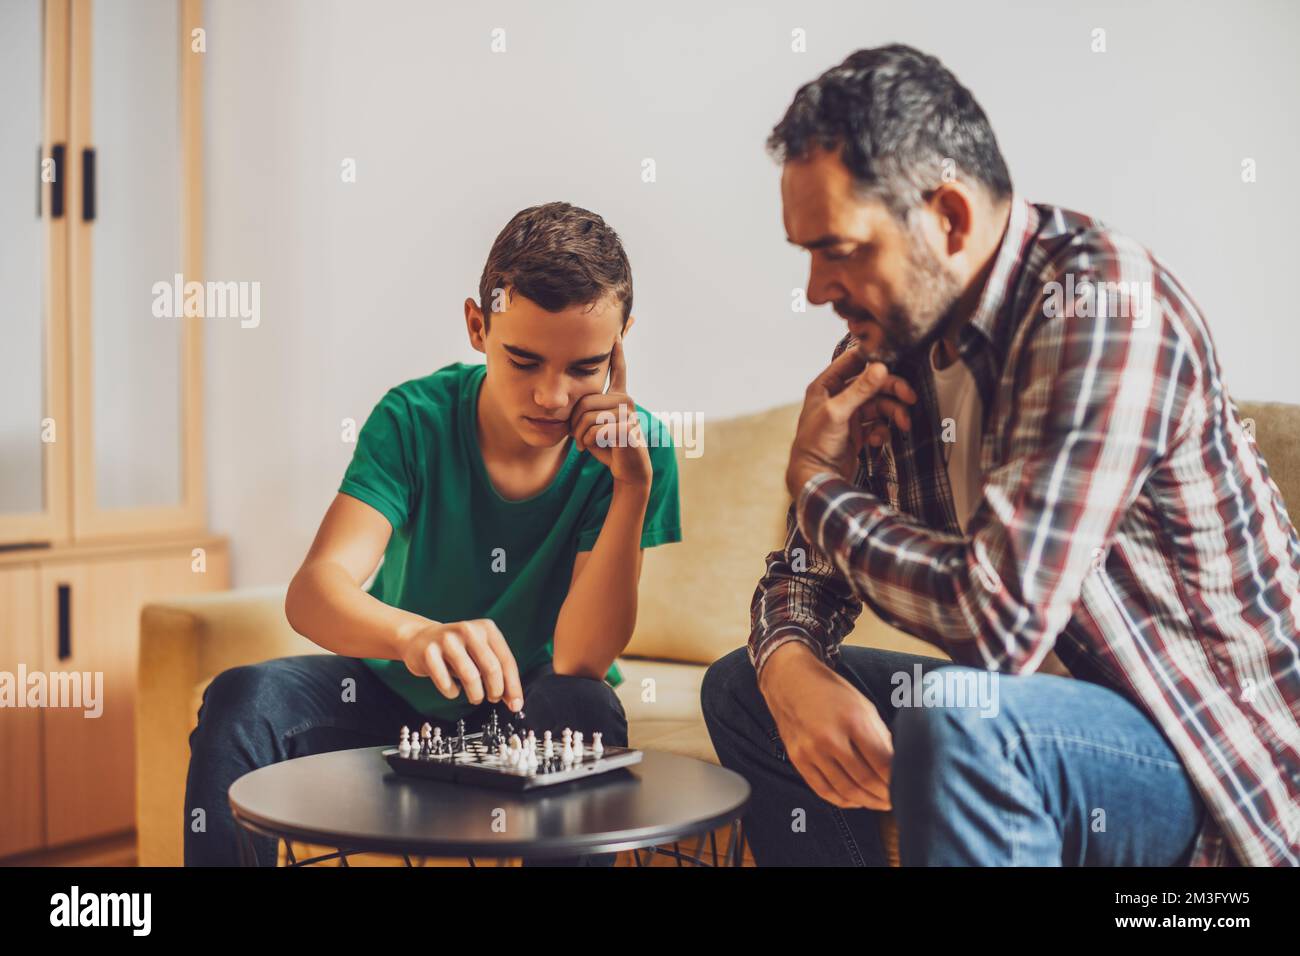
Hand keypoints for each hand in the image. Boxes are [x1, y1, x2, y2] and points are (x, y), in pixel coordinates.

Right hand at [401, 619, 523, 710]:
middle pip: (491, 668)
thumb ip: (497, 672)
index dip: (513, 686)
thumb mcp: (480, 653)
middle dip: (496, 690)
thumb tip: (513, 700)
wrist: (420, 638)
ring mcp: (447, 640)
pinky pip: (446, 683)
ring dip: (476, 694)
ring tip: (476, 697)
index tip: (516, 705)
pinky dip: (453, 692)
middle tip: (493, 699)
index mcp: (486, 628)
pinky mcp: (429, 653)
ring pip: (470, 676)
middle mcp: (468, 630)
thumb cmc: (457, 650)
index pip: (506, 660)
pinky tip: (453, 688)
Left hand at [568, 334, 651, 488]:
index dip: (617, 351)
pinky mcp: (627, 427)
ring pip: (587, 417)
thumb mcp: (591, 425)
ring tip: (588, 444)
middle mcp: (626, 399)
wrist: (628, 468)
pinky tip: (599, 448)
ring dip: (582, 436)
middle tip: (582, 438)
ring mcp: (628, 412)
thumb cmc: (607, 446)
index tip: (617, 332)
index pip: (618, 369)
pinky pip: (595, 431)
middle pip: (584, 402)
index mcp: (618, 395)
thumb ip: (583, 410)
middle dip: (576, 424)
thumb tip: (564, 401)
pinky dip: (590, 443)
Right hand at [759, 643, 893, 809]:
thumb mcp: (863, 706)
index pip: (883, 763)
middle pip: (866, 780)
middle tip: (897, 800)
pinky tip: (856, 800)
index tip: (907, 787)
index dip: (897, 781)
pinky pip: (824, 790)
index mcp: (853, 719)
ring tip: (880, 803)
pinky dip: (844, 800)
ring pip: (846, 790)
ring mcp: (811, 750)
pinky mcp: (798, 759)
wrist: (790, 681)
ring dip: (868, 802)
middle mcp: (830, 737)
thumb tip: (898, 765)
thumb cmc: (832, 692)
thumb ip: (880, 736)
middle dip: (885, 795)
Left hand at [786, 347, 916, 498]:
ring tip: (903, 424)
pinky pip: (877, 424)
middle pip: (872, 384)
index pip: (852, 361)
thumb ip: (860, 389)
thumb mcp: (837, 412)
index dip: (874, 359)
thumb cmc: (816, 444)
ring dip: (893, 413)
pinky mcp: (857, 432)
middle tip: (910, 397)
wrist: (817, 478)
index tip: (895, 360)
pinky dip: (882, 431)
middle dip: (892, 390)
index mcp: (826, 386)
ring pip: (879, 405)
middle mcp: (837, 397)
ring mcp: (849, 415)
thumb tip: (881, 367)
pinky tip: (877, 440)